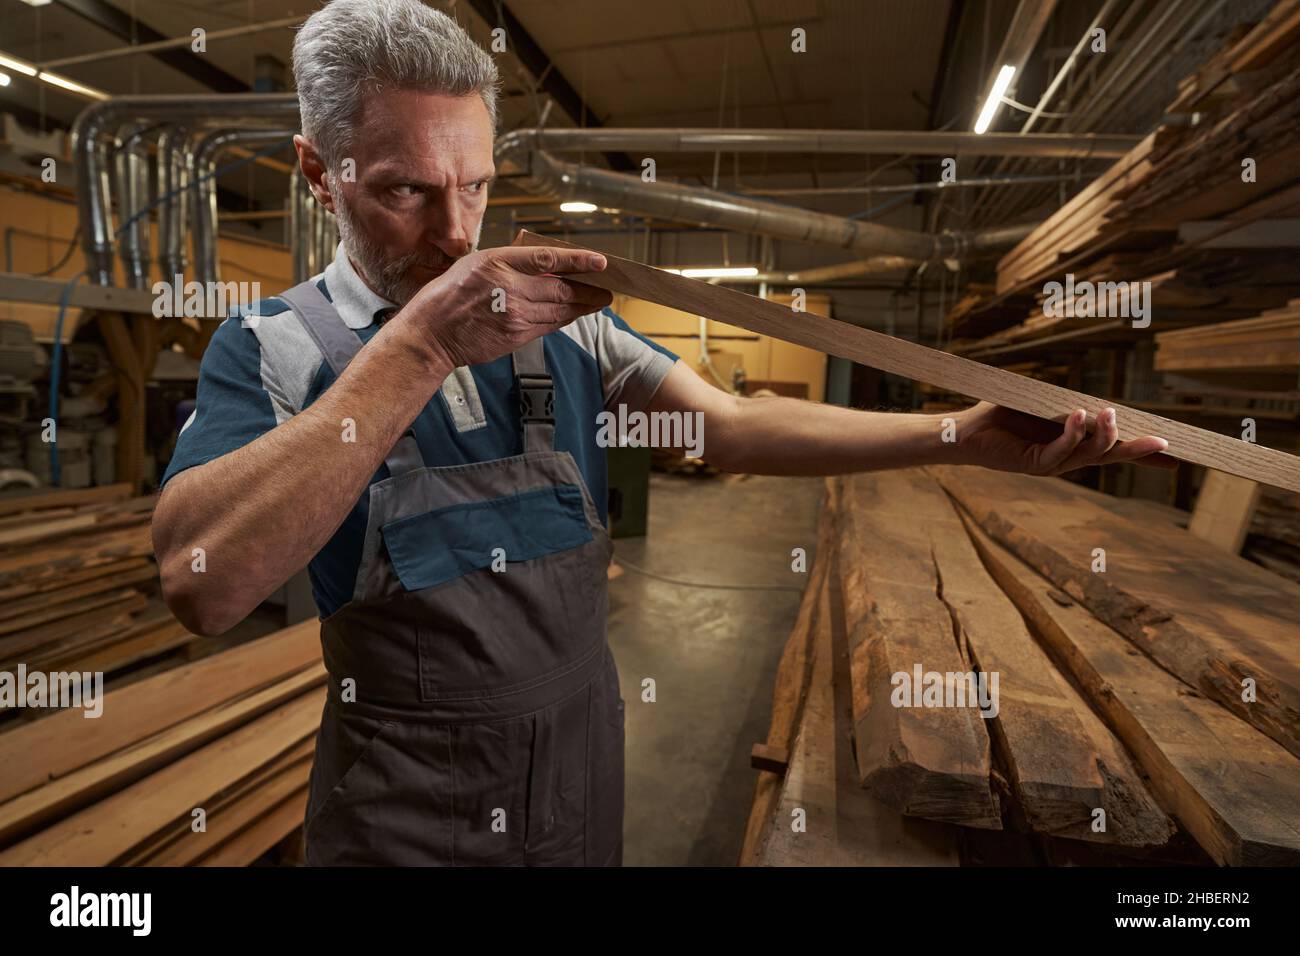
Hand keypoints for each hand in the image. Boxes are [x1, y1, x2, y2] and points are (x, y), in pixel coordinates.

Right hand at [396, 245, 612, 369]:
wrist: (431, 334)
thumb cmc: (448, 296)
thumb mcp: (474, 264)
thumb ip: (508, 262)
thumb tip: (543, 263)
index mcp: (498, 262)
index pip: (548, 258)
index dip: (579, 260)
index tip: (601, 261)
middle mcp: (510, 288)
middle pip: (563, 288)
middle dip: (590, 289)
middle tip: (608, 289)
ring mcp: (515, 315)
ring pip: (561, 309)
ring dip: (584, 306)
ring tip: (599, 300)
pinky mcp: (517, 336)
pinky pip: (550, 325)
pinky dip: (565, 318)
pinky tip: (574, 313)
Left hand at [951, 401, 1174, 475]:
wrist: (966, 430)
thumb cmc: (1002, 414)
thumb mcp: (1042, 404)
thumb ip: (1067, 401)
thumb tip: (1089, 390)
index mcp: (1074, 444)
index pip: (1115, 450)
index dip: (1145, 455)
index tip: (1178, 457)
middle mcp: (1067, 457)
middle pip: (1111, 456)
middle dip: (1138, 451)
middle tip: (1166, 443)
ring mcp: (1052, 462)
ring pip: (1089, 454)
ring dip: (1103, 434)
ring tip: (1111, 414)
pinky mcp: (1033, 462)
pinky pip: (1059, 449)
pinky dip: (1071, 432)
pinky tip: (1080, 414)